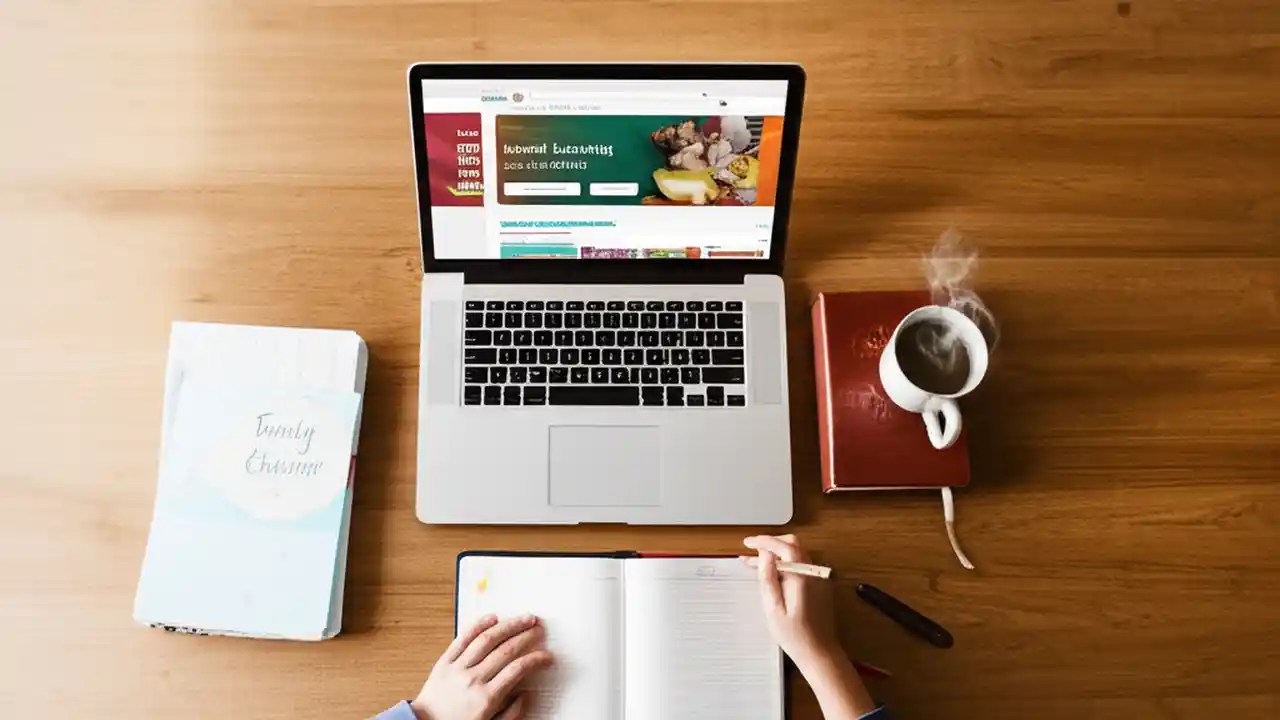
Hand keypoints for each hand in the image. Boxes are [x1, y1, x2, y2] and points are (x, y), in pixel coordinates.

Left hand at [411, 614, 553, 719]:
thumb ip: (512, 714)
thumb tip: (527, 695)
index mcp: (486, 698)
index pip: (518, 670)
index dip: (536, 659)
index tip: (546, 657)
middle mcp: (473, 680)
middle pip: (506, 650)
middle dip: (526, 636)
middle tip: (538, 629)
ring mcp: (458, 668)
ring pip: (487, 639)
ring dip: (508, 625)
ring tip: (523, 618)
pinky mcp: (444, 661)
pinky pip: (463, 638)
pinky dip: (478, 625)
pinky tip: (492, 617)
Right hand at [743, 535, 877, 717]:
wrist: (819, 652)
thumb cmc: (795, 635)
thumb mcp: (773, 608)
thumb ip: (768, 578)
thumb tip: (764, 555)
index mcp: (801, 576)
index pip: (783, 546)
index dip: (763, 541)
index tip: (748, 543)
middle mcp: (813, 572)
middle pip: (793, 544)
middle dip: (771, 543)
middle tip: (751, 550)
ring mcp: (819, 578)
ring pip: (798, 552)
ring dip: (778, 552)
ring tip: (757, 561)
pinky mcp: (820, 584)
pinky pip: (802, 564)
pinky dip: (787, 562)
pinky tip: (774, 572)